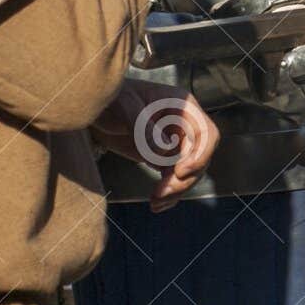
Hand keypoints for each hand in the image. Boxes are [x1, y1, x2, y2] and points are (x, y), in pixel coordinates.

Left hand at [94, 80, 218, 212]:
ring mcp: (176, 144)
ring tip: (155, 202)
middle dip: (184, 179)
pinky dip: (168, 194)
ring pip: (188, 174)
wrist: (98, 112)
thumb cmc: (112, 100)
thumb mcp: (125, 109)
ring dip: (176, 191)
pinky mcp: (164, 159)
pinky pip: (174, 180)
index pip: (206, 133)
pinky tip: (156, 203)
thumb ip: (143, 128)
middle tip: (163, 191)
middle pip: (199, 159)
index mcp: (183, 107)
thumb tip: (163, 150)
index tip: (180, 172)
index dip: (200, 155)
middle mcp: (184, 127)